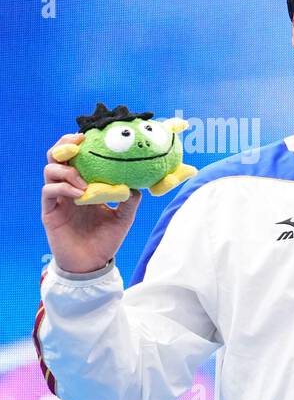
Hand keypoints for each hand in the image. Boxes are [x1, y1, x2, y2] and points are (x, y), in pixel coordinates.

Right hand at [41, 133, 139, 273]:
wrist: (92, 264)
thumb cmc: (106, 240)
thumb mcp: (123, 218)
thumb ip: (129, 200)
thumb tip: (138, 184)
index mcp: (84, 185)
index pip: (77, 158)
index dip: (80, 144)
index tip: (91, 135)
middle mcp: (68, 188)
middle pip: (58, 157)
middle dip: (65, 146)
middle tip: (79, 143)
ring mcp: (57, 198)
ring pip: (50, 171)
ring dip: (67, 170)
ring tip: (84, 182)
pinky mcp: (49, 211)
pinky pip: (49, 191)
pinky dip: (63, 188)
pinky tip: (79, 194)